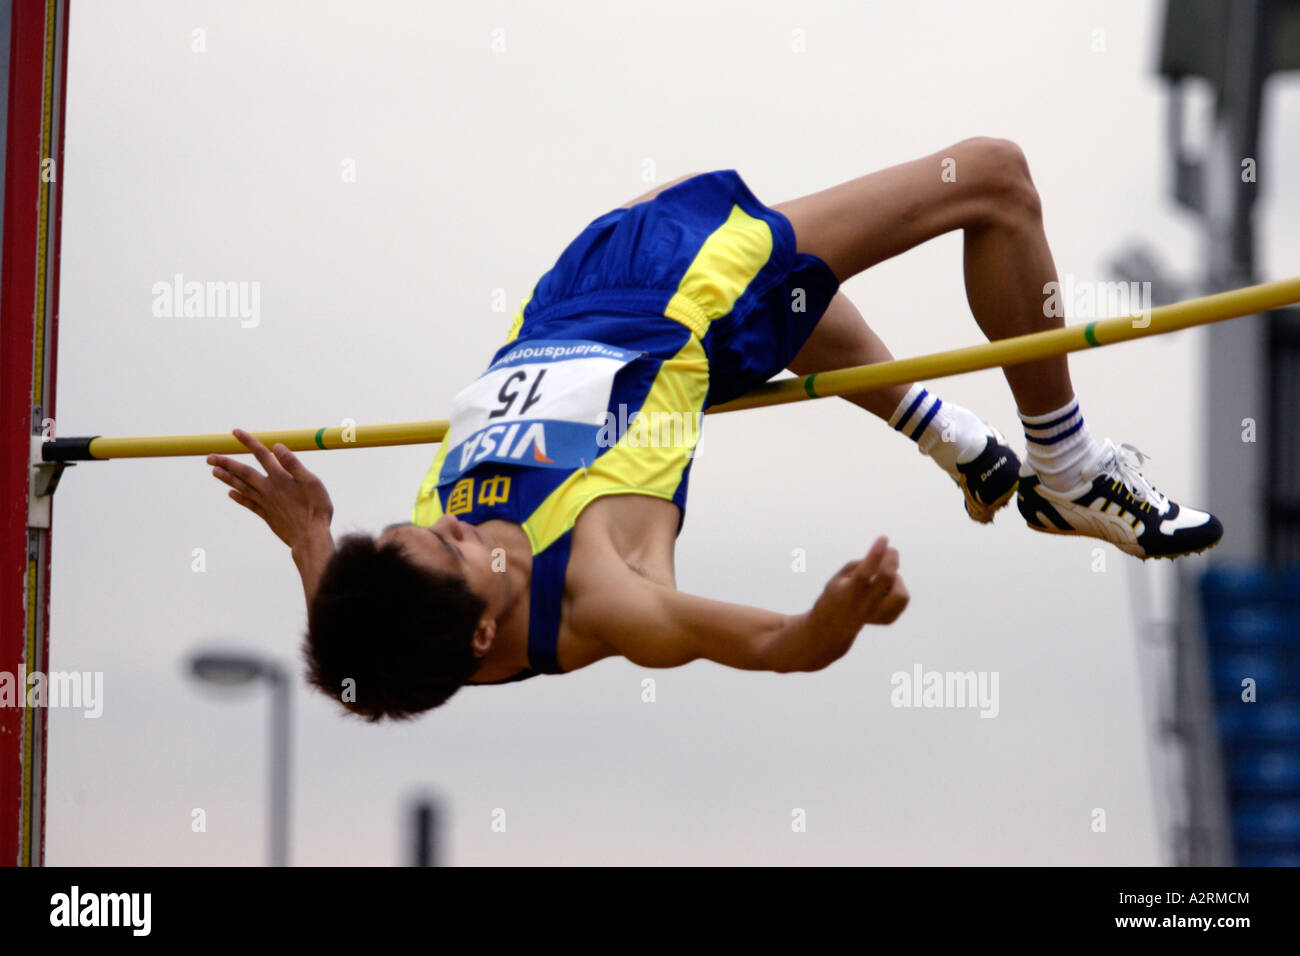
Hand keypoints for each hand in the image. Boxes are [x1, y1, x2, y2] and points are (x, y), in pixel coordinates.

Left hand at [207, 429, 333, 552]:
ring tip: (214, 471)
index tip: (235, 432)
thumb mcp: (311, 482)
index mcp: (280, 479)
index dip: (248, 442)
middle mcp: (269, 490)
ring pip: (242, 487)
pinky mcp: (267, 516)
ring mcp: (266, 504)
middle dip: (226, 463)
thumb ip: (293, 464)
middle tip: (209, 457)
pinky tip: (231, 493)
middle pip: (244, 473)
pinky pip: (249, 504)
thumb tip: (277, 446)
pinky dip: (239, 497)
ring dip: (227, 478)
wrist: (310, 538)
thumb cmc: (316, 510)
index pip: (261, 455)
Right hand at [800, 536, 908, 667]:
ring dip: (896, 580)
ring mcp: (876, 616)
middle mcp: (863, 607)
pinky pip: (902, 599)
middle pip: (886, 579)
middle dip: (891, 560)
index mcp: (847, 594)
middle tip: (891, 550)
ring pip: (901, 594)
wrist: (833, 625)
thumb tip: (887, 559)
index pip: (865, 573)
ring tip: (885, 580)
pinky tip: (884, 592)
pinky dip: (896, 590)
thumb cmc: (838, 592)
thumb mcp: (840, 576)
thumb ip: (861, 565)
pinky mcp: (887, 620)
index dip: (876, 554)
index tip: (883, 539)